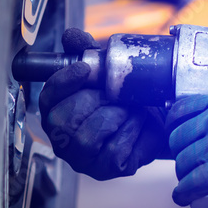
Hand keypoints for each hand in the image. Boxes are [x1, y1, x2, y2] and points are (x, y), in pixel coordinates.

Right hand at [39, 28, 167, 179]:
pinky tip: (139, 124)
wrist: (158, 119)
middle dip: (95, 100)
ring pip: (89, 136)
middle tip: (115, 93)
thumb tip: (71, 36)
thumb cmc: (126, 98)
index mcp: (56, 111)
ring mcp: (82, 158)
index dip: (64, 82)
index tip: (85, 68)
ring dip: (116, 115)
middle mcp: (62, 138)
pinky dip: (132, 131)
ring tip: (130, 108)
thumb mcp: (109, 73)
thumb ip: (89, 54)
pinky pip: (114, 150)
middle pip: (65, 119)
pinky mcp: (104, 170)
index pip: (48, 97)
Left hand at [166, 93, 207, 205]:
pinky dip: (183, 194)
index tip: (175, 134)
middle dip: (180, 153)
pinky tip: (185, 196)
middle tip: (188, 162)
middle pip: (178, 138)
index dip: (174, 126)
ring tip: (191, 181)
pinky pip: (188, 184)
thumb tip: (203, 130)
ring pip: (182, 163)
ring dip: (184, 175)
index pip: (182, 109)